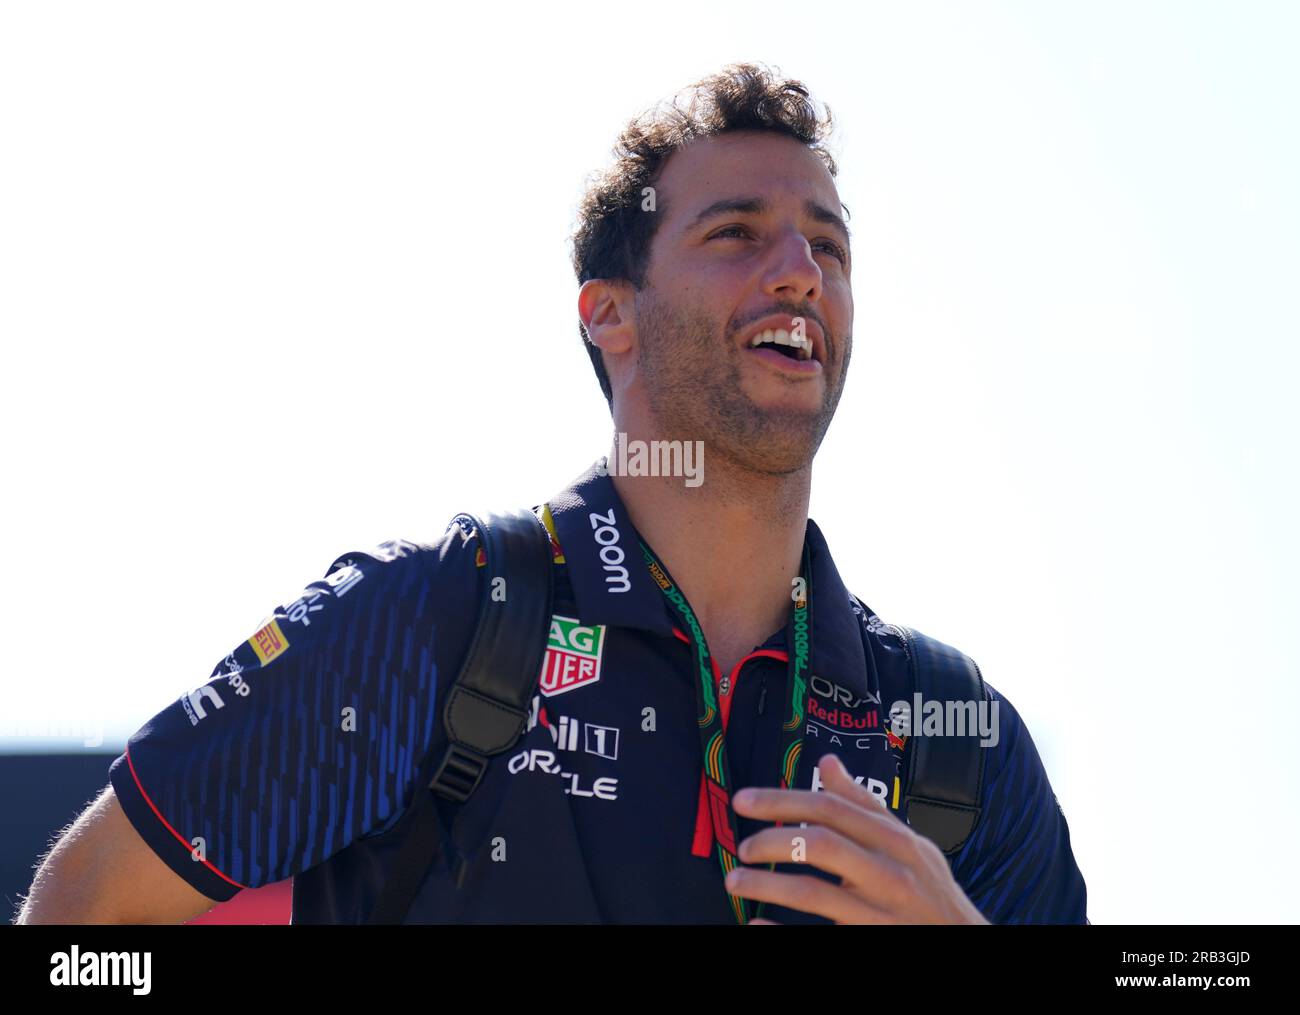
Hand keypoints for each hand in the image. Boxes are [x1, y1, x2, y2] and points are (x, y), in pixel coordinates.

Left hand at [726, 753, 989, 924]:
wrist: (966, 945)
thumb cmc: (933, 895)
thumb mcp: (910, 844)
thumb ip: (866, 806)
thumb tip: (828, 762)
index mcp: (897, 842)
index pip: (832, 808)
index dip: (782, 800)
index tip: (745, 800)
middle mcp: (891, 874)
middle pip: (820, 844)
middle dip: (772, 840)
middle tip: (743, 846)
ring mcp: (881, 915)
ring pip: (813, 894)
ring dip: (766, 885)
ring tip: (736, 881)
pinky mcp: (872, 945)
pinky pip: (818, 940)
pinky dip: (780, 934)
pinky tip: (755, 925)